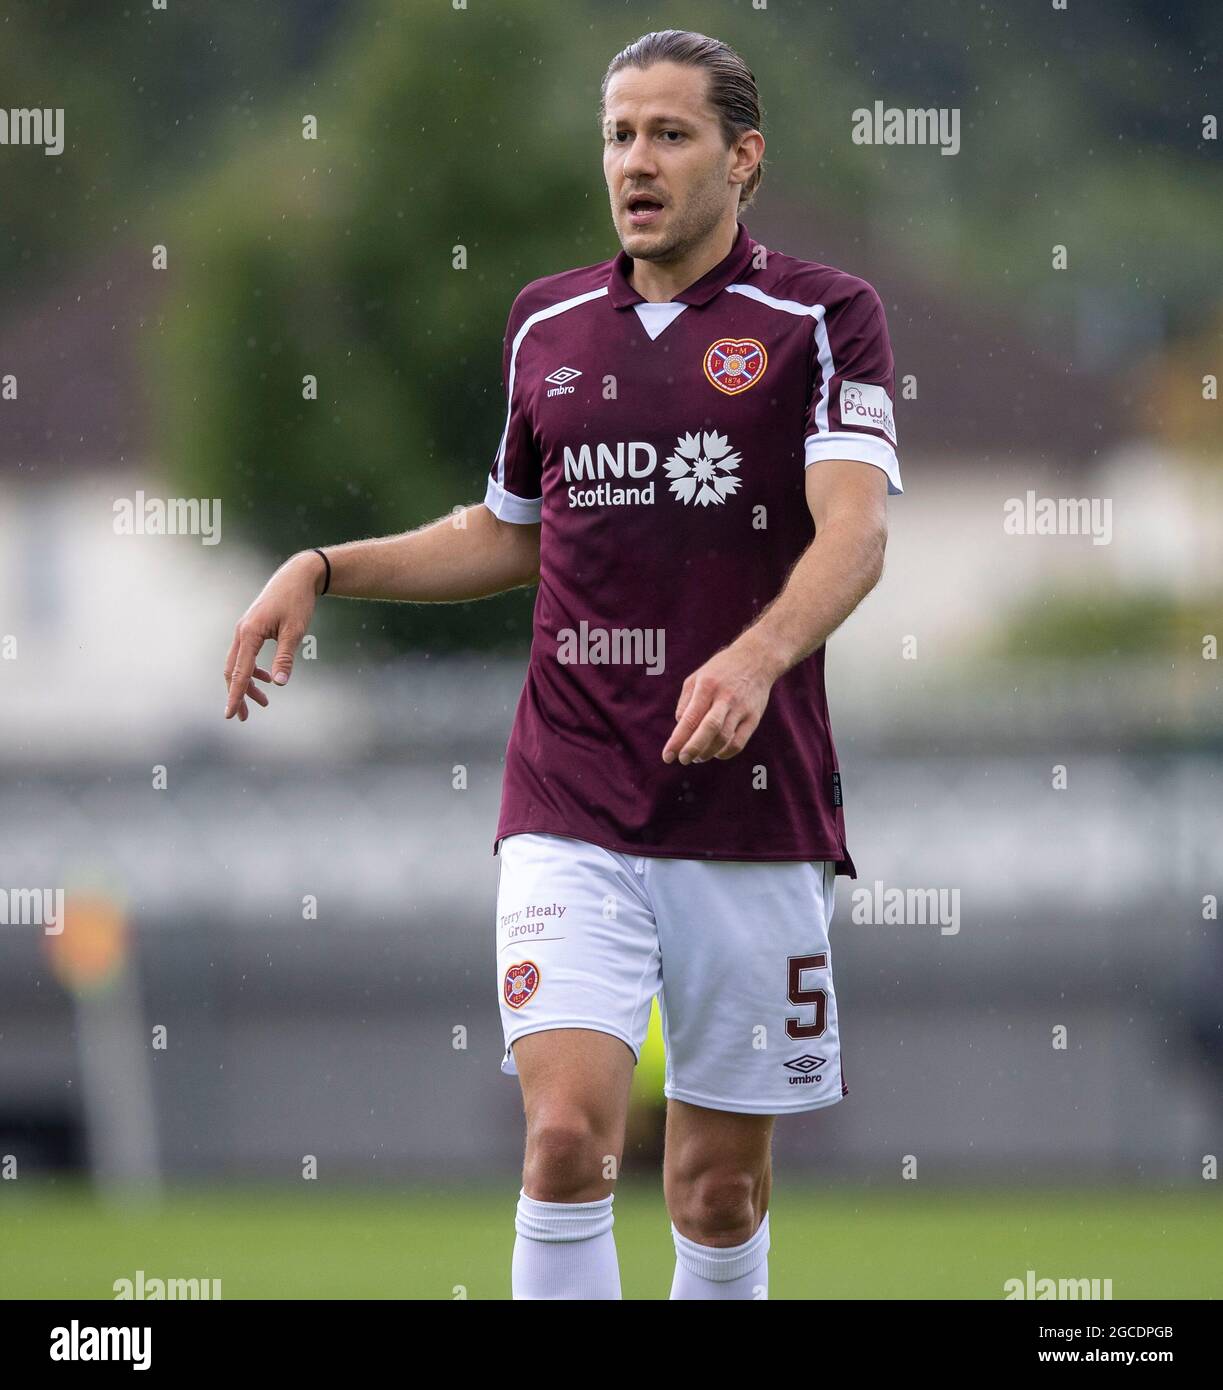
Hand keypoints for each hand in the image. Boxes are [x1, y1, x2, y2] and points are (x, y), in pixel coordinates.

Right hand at [223, 551, 323, 719]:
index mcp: (250, 633)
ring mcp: (244, 630)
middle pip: (232, 671)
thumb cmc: (297, 602)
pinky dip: (251, 670)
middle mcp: (241, 632)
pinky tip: (266, 678)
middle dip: (238, 694)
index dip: (236, 695)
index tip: (230, 715)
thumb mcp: (295, 631)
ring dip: (246, 684)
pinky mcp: (250, 629)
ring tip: (263, 702)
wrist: (297, 577)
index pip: (240, 672)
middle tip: (245, 717)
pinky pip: (244, 655)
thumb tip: (279, 683)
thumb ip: (285, 657)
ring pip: (238, 664)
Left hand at [661, 632, 783, 765]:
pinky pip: (739, 742)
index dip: (677, 740)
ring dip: (708, 753)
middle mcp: (725, 698)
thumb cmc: (720, 670)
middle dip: (693, 748)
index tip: (667, 756)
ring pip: (724, 738)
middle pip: (709, 729)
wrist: (757, 660)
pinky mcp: (754, 717)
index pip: (689, 719)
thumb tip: (680, 728)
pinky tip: (715, 753)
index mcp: (707, 686)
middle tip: (682, 760)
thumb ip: (685, 702)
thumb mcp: (696, 678)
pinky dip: (725, 753)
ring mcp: (741, 708)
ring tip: (697, 757)